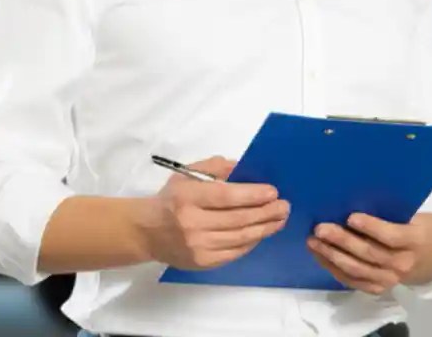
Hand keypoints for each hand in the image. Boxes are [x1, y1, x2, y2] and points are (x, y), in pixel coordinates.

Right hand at [138, 156, 289, 270]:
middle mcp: (192, 224)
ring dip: (265, 228)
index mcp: (186, 198)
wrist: (147, 232)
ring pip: (241, 237)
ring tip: (279, 219)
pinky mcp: (203, 262)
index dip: (252, 194)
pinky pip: (235, 252)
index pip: (225, 196)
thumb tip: (243, 169)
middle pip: (238, 219)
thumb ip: (213, 169)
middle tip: (284, 206)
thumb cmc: (170, 199)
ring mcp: (198, 246)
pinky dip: (252, 241)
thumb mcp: (185, 176)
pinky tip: (262, 232)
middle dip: (266, 212)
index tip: (272, 192)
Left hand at [307, 212, 430, 294]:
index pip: (391, 236)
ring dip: (331, 256)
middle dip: (341, 241)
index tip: (350, 217)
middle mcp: (403, 264)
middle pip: (369, 253)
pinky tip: (319, 256)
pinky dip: (334, 268)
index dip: (371, 227)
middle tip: (320, 228)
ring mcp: (390, 279)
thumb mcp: (417, 217)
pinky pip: (353, 281)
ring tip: (313, 241)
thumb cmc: (423, 228)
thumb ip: (391, 214)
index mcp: (415, 241)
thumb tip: (354, 200)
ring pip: (357, 269)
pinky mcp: (379, 288)